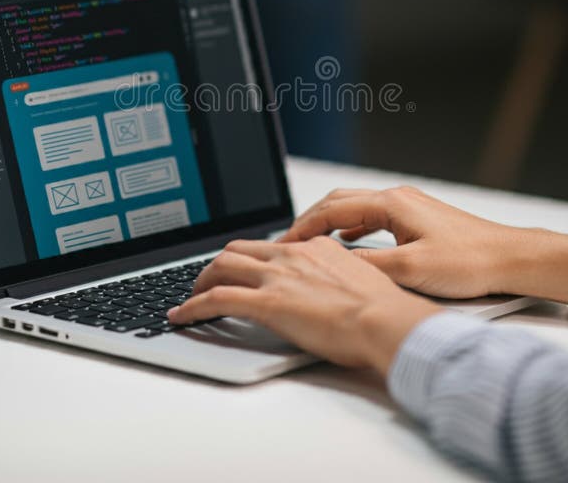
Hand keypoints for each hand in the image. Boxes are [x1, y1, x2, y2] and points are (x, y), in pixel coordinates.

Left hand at [168, 237, 441, 375]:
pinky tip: (182, 316)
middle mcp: (291, 254)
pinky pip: (216, 299)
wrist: (385, 321)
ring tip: (192, 298)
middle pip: (238, 250)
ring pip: (221, 266)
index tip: (244, 270)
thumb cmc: (382, 309)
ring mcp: (276, 276)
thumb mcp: (360, 278)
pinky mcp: (265, 302)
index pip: (270, 246)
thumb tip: (330, 288)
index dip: (250, 259)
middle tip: (209, 281)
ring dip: (201, 282)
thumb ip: (336, 275)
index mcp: (314, 247)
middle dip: (217, 265)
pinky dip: (193, 307)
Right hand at [280, 186, 518, 298]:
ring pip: (354, 207)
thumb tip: (334, 266)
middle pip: (338, 201)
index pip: (331, 209)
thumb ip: (369, 266)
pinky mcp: (416, 218)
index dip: (303, 227)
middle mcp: (397, 197)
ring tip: (309, 242)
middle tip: (288, 242)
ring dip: (329, 222)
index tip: (284, 243)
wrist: (510, 258)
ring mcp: (407, 205)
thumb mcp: (411, 270)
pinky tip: (346, 240)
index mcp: (391, 204)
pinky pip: (371, 216)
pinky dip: (350, 226)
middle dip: (310, 220)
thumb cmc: (470, 262)